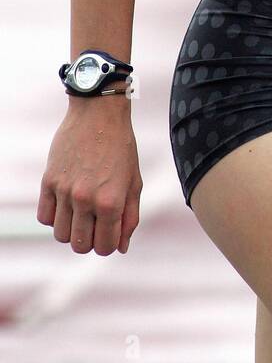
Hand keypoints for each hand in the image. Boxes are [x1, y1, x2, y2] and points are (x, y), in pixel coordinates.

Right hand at [37, 101, 142, 255]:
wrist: (98, 114)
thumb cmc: (121, 147)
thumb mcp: (134, 182)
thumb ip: (130, 217)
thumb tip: (121, 247)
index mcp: (111, 202)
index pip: (104, 247)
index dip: (108, 245)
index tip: (109, 234)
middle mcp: (86, 199)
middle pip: (80, 245)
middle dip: (89, 241)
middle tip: (95, 224)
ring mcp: (64, 191)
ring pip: (61, 235)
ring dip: (71, 230)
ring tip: (81, 213)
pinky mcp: (48, 181)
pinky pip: (44, 217)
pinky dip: (55, 217)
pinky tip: (66, 203)